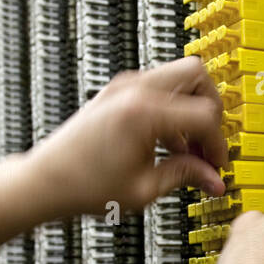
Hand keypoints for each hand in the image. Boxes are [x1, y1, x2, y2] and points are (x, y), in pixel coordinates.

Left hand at [26, 57, 229, 219]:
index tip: (216, 167)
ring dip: (192, 109)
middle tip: (207, 144)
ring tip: (185, 151)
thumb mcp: (144, 189)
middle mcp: (135, 89)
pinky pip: (160, 87)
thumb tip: (214, 180)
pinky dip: (173, 110)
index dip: (217, 145)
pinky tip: (167, 145)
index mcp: (143, 111)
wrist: (45, 180)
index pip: (205, 115)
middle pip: (198, 75)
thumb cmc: (83, 185)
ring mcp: (125, 85)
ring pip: (180, 76)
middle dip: (211, 110)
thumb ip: (185, 177)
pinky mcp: (118, 91)